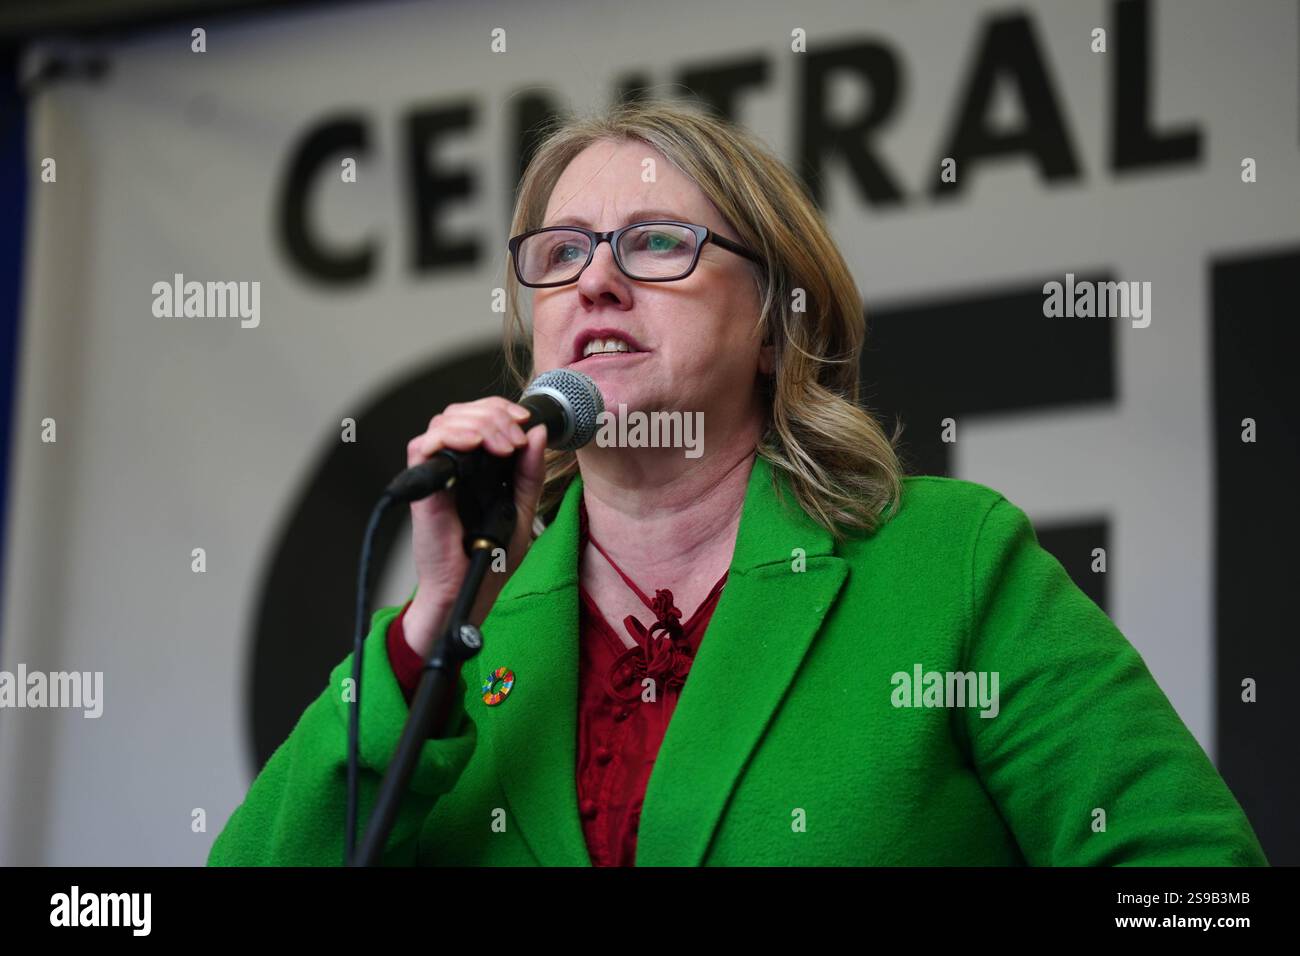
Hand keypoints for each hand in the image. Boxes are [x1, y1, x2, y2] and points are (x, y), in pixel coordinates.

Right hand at [400, 397, 548, 658]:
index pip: (480, 415)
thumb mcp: (521, 508)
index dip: (502, 409)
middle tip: (516, 438)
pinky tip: (474, 446)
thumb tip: (538, 433)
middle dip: (495, 415)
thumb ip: (529, 472)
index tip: (526, 422)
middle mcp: (454, 463)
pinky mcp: (422, 487)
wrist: (467, 589)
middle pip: (462, 411)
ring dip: (479, 424)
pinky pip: (423, 445)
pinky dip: (449, 437)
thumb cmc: (488, 557)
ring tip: (503, 446)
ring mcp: (436, 473)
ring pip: (445, 421)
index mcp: (476, 464)